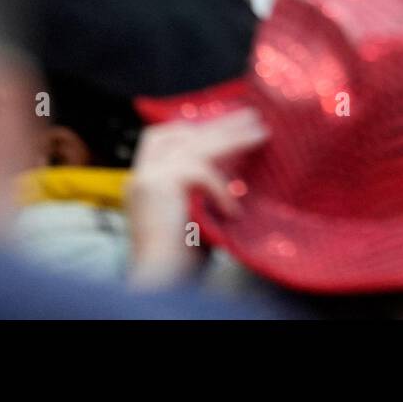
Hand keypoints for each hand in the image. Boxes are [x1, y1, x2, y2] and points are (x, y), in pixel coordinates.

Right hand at [128, 107, 267, 287]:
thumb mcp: (193, 215)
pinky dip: (221, 189)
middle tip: (251, 117)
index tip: (223, 125)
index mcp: (144, 181)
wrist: (159, 284)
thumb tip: (234, 165)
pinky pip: (201, 171)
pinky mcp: (159, 183)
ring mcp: (148, 176)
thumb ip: (202, 189)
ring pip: (195, 144)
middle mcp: (141, 174)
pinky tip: (234, 210)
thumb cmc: (181, 262)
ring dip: (231, 138)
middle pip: (183, 134)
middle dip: (219, 125)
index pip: (162, 137)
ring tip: (260, 134)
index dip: (193, 128)